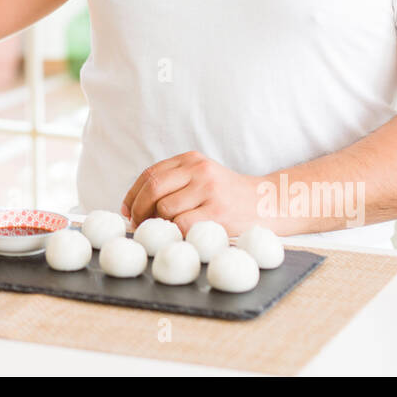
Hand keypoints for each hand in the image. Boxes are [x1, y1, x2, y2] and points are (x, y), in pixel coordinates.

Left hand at [119, 150, 258, 235]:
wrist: (269, 202)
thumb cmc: (229, 197)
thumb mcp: (203, 178)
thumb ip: (175, 185)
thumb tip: (135, 207)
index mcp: (191, 159)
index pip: (150, 174)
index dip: (132, 195)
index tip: (127, 211)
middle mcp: (199, 169)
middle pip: (152, 188)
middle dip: (138, 210)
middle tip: (138, 226)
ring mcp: (209, 189)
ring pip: (164, 208)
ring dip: (158, 224)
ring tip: (163, 232)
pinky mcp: (217, 211)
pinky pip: (181, 224)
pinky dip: (175, 233)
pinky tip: (180, 237)